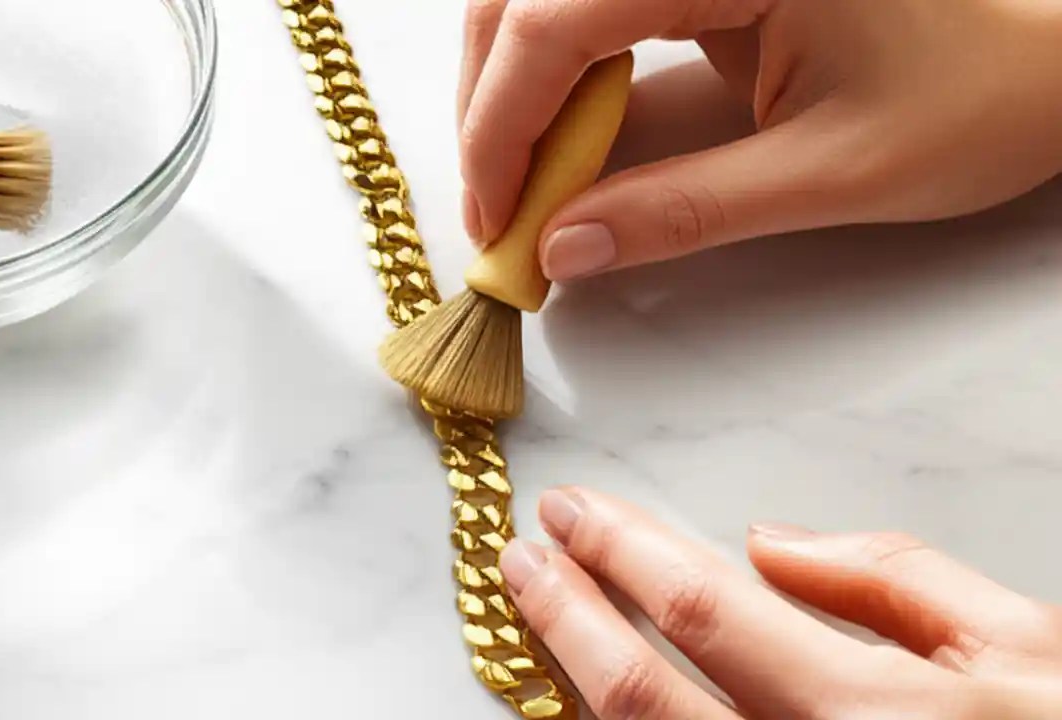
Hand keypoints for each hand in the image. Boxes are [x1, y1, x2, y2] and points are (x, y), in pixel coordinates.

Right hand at [458, 0, 1061, 279]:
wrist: (1046, 59)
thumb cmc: (975, 97)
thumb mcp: (830, 172)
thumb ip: (685, 211)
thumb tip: (564, 247)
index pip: (558, 20)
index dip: (502, 124)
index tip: (493, 217)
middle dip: (491, 104)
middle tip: (496, 210)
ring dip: (510, 86)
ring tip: (520, 183)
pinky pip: (586, 9)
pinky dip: (554, 74)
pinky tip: (562, 138)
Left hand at [499, 487, 1061, 718]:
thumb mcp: (1022, 643)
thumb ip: (891, 582)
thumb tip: (769, 542)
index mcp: (870, 714)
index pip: (702, 612)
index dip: (621, 553)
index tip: (572, 513)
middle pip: (641, 697)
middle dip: (567, 616)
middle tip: (522, 559)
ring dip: (575, 681)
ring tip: (541, 618)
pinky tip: (598, 698)